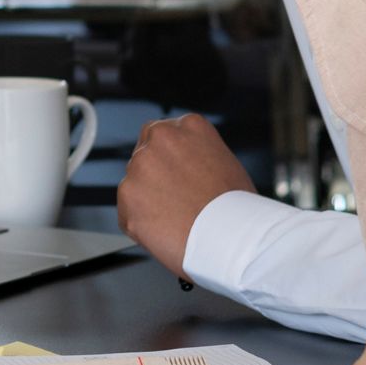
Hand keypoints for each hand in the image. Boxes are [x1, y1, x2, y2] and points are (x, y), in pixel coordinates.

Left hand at [115, 113, 255, 275]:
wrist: (232, 238)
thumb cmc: (238, 209)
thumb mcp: (225, 164)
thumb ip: (196, 157)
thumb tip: (183, 169)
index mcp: (188, 126)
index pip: (162, 135)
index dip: (168, 161)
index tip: (174, 177)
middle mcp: (160, 138)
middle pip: (144, 155)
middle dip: (154, 178)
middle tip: (174, 202)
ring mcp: (140, 166)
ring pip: (135, 185)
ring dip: (148, 202)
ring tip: (178, 221)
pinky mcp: (127, 194)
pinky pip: (128, 212)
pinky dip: (141, 226)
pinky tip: (166, 232)